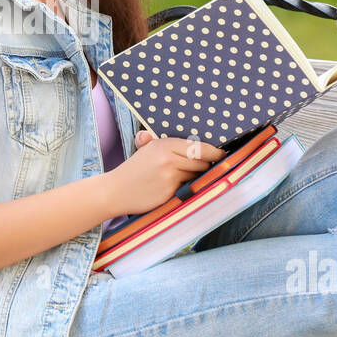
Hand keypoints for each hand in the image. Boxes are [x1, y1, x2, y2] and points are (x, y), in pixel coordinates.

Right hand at [103, 131, 225, 216]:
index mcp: (163, 144)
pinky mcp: (170, 192)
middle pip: (202, 162)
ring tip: (183, 179)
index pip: (199, 147)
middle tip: (206, 169)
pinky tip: (174, 190)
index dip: (215, 152)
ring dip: (196, 178)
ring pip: (197, 176)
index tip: (222, 155)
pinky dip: (187, 190)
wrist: (114, 192)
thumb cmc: (133, 171)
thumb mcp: (146, 150)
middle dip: (206, 167)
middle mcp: (168, 158)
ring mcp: (170, 176)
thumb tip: (196, 144)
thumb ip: (166, 144)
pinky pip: (188, 189)